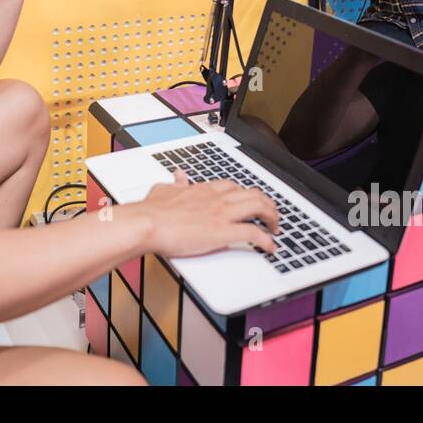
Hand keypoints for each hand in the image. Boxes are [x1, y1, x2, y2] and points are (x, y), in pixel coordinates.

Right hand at [135, 170, 279, 257]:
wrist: (147, 223)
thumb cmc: (151, 211)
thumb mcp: (164, 190)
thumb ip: (175, 183)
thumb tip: (177, 175)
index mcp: (203, 190)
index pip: (233, 186)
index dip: (245, 193)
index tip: (250, 199)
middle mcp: (216, 199)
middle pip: (252, 193)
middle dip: (266, 203)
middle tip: (270, 213)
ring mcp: (221, 214)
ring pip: (258, 207)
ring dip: (272, 217)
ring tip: (275, 226)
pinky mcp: (223, 232)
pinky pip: (253, 233)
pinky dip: (266, 240)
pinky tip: (270, 246)